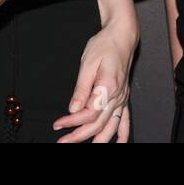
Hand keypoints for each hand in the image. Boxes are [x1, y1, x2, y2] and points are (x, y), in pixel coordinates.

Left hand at [53, 21, 135, 142]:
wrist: (122, 36)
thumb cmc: (104, 45)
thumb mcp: (87, 63)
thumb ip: (81, 88)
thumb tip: (73, 109)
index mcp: (107, 88)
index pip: (88, 113)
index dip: (71, 122)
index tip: (58, 125)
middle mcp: (118, 97)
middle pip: (98, 125)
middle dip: (79, 136)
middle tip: (63, 142)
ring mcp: (122, 99)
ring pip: (111, 127)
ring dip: (99, 141)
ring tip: (84, 148)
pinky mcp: (124, 97)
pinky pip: (125, 120)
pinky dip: (122, 133)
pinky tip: (119, 143)